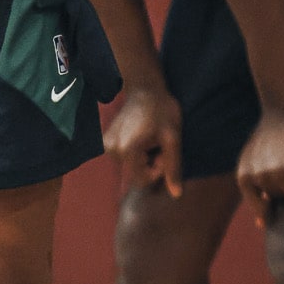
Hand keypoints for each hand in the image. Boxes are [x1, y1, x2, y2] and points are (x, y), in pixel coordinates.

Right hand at [104, 83, 183, 197]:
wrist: (145, 88)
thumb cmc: (162, 110)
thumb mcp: (172, 138)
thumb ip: (173, 168)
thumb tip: (176, 195)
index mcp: (127, 150)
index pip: (143, 180)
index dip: (158, 170)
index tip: (164, 150)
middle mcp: (111, 150)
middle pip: (135, 175)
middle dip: (150, 164)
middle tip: (159, 143)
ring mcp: (106, 146)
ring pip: (131, 167)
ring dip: (144, 159)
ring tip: (151, 138)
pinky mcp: (106, 142)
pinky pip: (125, 159)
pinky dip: (136, 153)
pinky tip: (143, 136)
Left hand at [236, 108, 283, 226]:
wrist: (282, 110)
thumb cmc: (269, 136)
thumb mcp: (253, 161)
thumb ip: (256, 189)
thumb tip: (261, 224)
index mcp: (243, 176)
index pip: (260, 208)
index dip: (271, 211)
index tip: (279, 213)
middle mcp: (257, 176)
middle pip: (281, 199)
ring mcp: (275, 172)